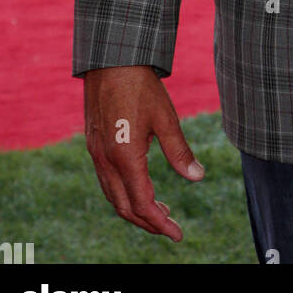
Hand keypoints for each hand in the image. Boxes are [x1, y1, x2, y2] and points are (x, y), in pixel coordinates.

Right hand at [83, 65, 204, 240]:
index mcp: (125, 157)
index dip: (160, 224)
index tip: (178, 235)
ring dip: (134, 209)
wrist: (110, 58)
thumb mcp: (166, 118)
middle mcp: (106, 160)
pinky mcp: (94, 143)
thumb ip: (179, 151)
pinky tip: (139, 185)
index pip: (142, 204)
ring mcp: (96, 153)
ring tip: (159, 211)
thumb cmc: (140, 85)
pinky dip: (123, 193)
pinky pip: (106, 180)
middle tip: (170, 228)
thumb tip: (198, 177)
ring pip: (113, 195)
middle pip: (124, 207)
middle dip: (147, 223)